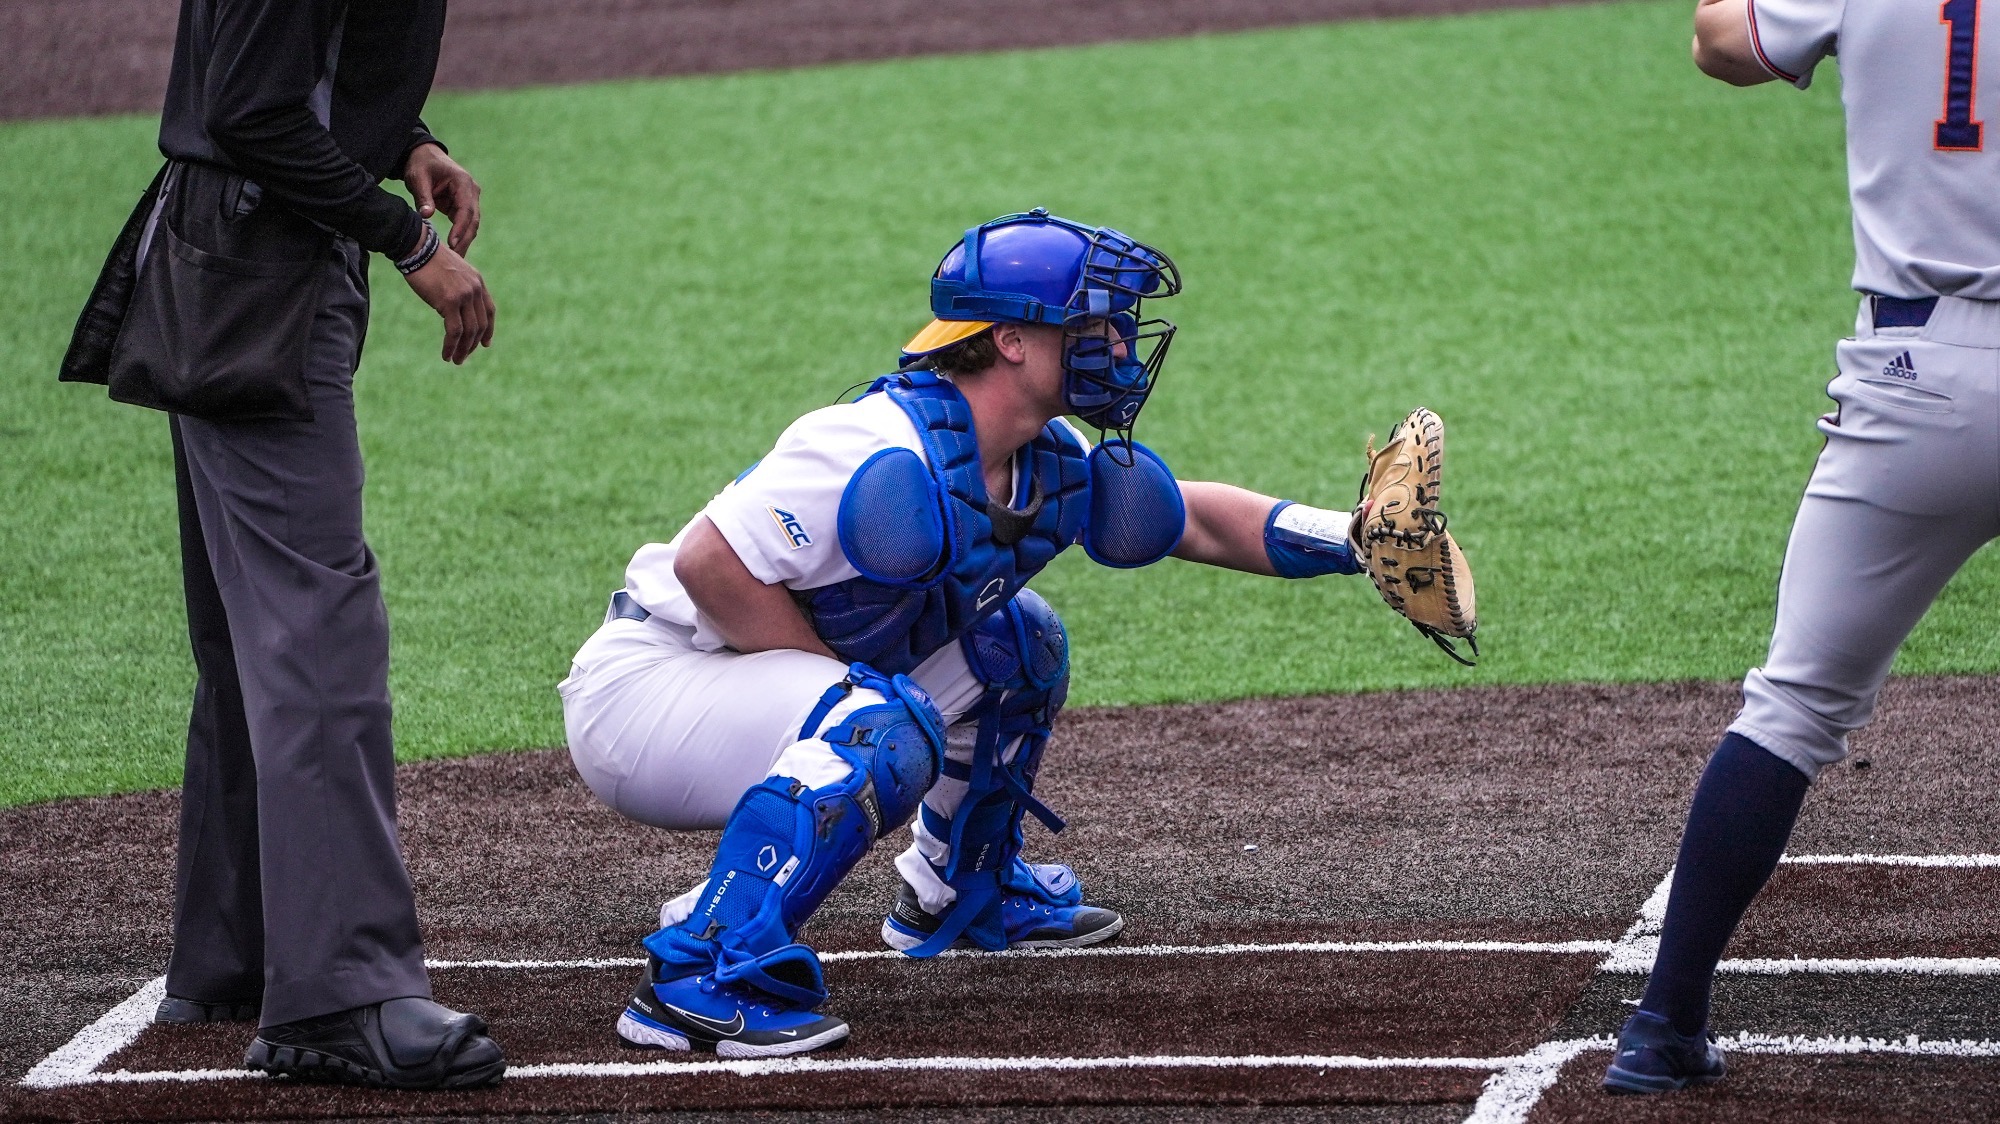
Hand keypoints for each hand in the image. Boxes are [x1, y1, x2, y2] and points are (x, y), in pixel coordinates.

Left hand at [402, 143, 481, 254]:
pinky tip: (454, 250)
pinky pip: (465, 224)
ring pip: (471, 224)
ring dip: (464, 241)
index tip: (452, 244)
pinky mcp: (463, 205)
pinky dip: (460, 236)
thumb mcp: (417, 178)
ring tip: (455, 259)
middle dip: (464, 240)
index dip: (460, 228)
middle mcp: (471, 191)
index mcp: (463, 182)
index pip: (466, 210)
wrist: (425, 155)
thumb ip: (423, 197)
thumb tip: (426, 216)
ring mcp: (470, 199)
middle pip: (473, 220)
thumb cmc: (420, 164)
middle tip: (456, 259)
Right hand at [403, 242, 495, 363]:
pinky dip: (451, 345)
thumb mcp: (453, 272)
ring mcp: (464, 296)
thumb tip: (455, 309)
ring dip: (462, 349)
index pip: (489, 311)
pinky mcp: (450, 302)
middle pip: (480, 325)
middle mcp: (475, 289)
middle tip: (463, 357)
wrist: (418, 249)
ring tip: (455, 360)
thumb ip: (460, 288)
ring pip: (469, 331)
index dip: (488, 330)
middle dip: (472, 344)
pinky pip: (455, 331)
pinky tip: (446, 354)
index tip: (485, 344)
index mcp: (478, 282)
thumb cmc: (429, 260)